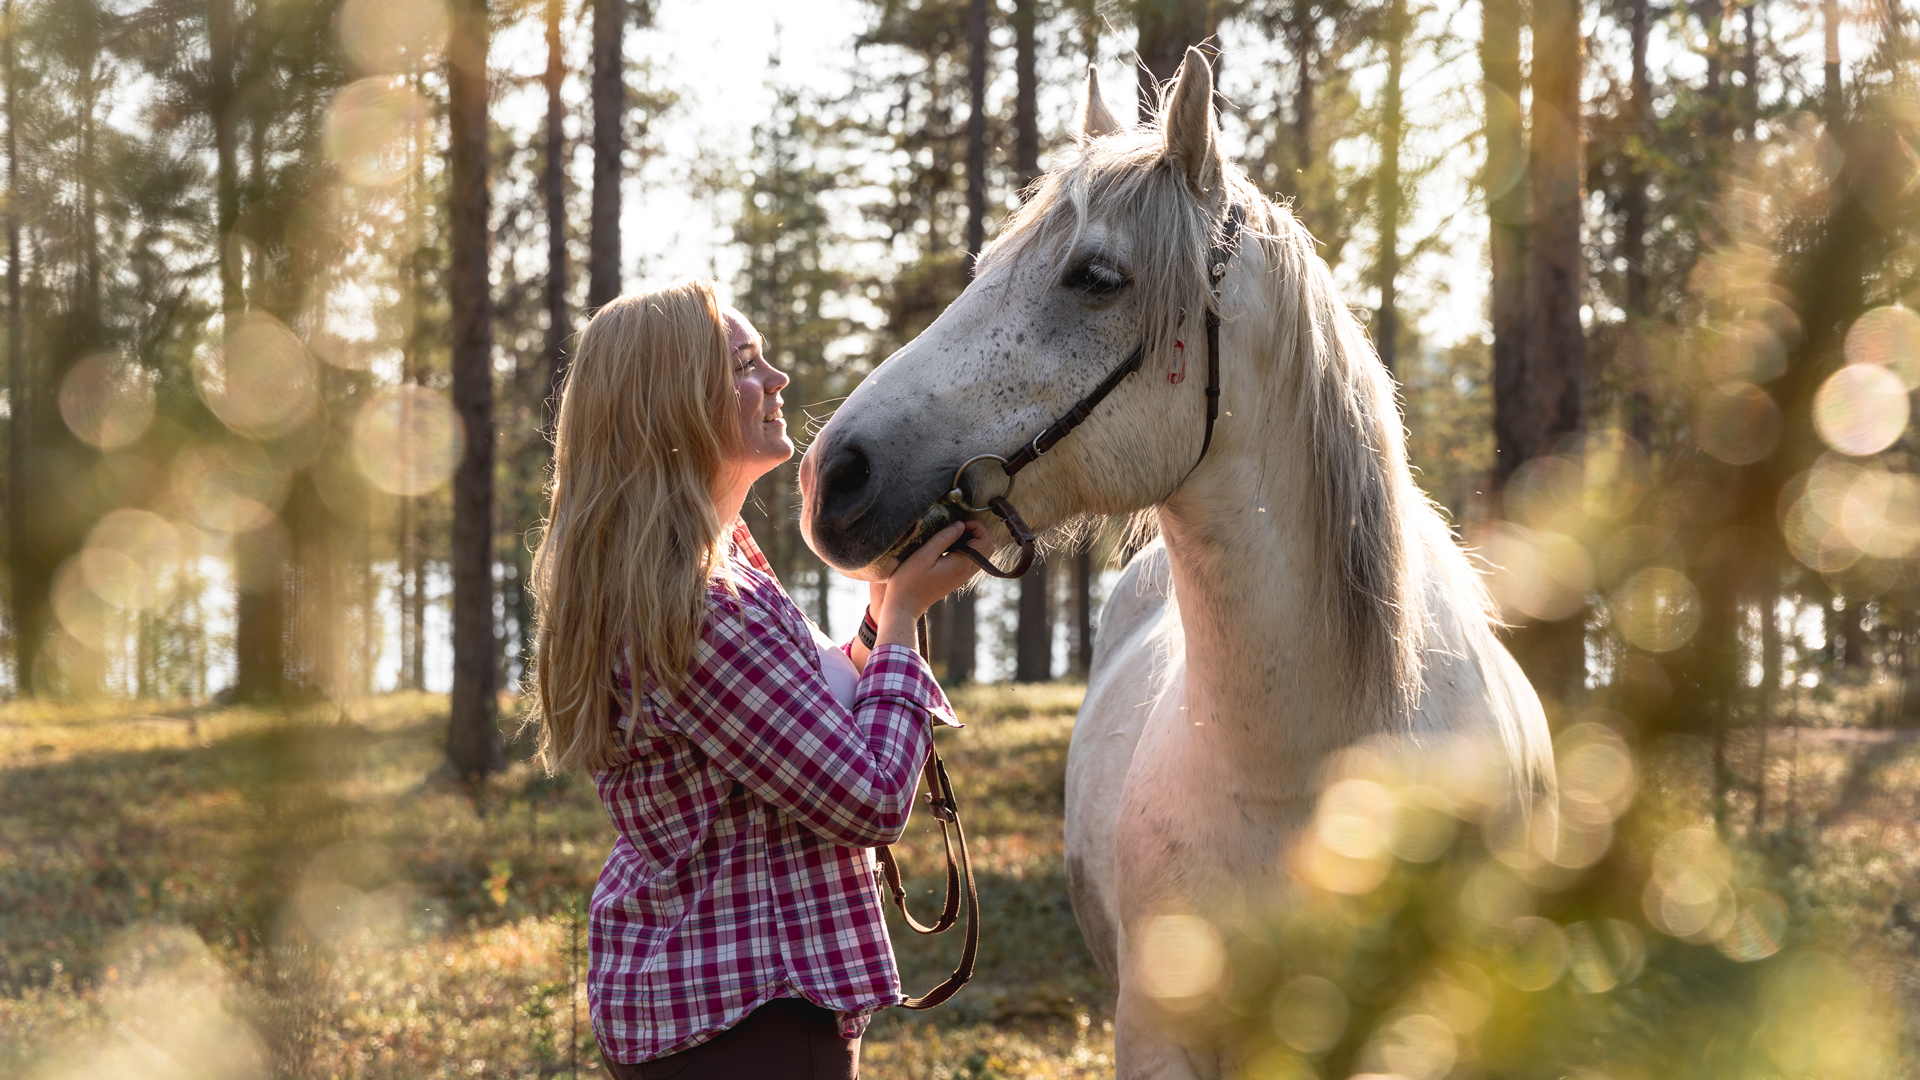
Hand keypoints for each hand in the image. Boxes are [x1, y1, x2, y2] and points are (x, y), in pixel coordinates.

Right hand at [871, 520, 991, 651]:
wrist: (904, 606)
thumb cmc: (909, 580)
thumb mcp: (923, 555)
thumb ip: (943, 538)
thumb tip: (960, 525)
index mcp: (962, 564)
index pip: (985, 542)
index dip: (976, 527)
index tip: (958, 522)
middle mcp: (967, 572)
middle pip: (988, 548)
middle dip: (977, 532)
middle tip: (957, 526)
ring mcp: (962, 577)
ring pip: (981, 555)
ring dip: (972, 540)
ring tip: (951, 534)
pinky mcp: (956, 579)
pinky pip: (971, 560)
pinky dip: (966, 549)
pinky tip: (948, 545)